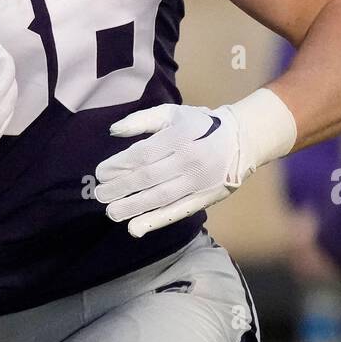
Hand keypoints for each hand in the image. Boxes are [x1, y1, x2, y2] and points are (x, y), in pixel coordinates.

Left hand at [94, 103, 250, 238]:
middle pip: (148, 178)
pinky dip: (155, 221)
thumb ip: (141, 120)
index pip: (143, 154)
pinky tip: (136, 228)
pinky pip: (176, 212)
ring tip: (111, 212)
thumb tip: (113, 131)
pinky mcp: (204, 199)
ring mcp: (197, 182)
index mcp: (179, 136)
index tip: (100, 173)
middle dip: (120, 188)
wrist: (240, 141)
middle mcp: (188, 160)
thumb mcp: (171, 114)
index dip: (119, 166)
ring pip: (160, 198)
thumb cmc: (199, 125)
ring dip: (133, 207)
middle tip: (100, 194)